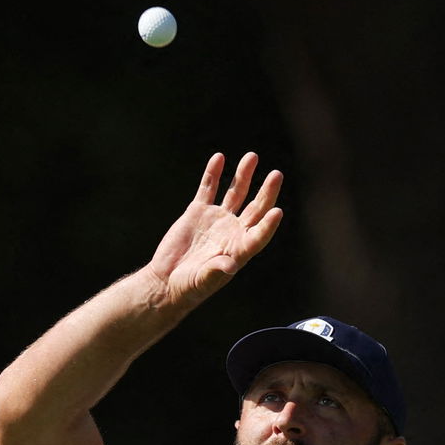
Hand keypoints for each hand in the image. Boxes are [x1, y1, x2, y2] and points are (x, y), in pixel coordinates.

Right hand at [143, 153, 283, 310]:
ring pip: (235, 193)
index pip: (259, 234)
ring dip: (244, 175)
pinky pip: (208, 188)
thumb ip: (216, 271)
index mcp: (239, 250)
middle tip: (276, 174)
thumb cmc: (188, 287)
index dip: (269, 225)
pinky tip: (219, 158)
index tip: (277, 211)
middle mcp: (233, 232)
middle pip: (255, 208)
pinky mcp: (198, 212)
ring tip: (252, 157)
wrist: (166, 280)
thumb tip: (231, 266)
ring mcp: (217, 219)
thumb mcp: (203, 281)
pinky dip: (213, 174)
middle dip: (266, 191)